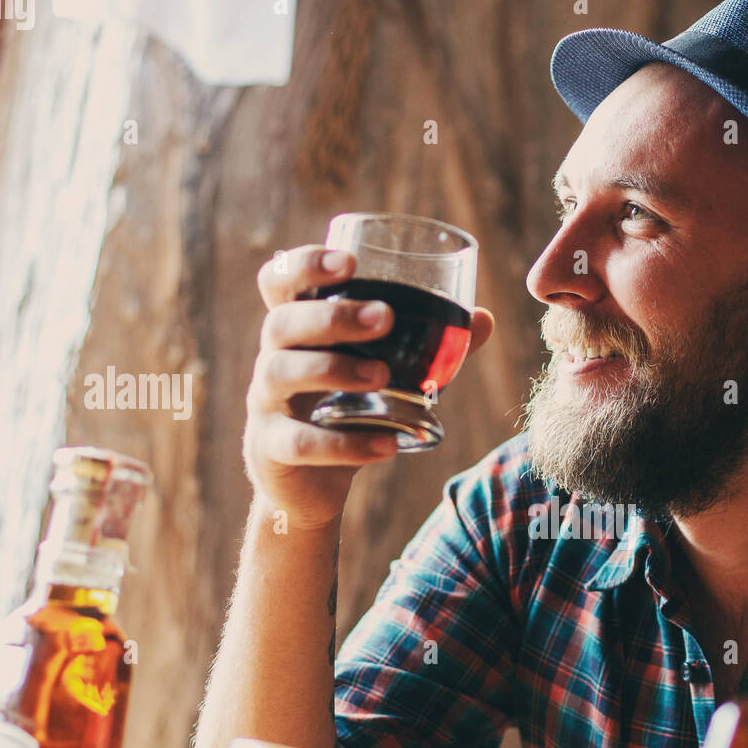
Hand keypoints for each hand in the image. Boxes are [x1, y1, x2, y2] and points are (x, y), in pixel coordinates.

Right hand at [246, 244, 494, 529]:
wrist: (312, 485)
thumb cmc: (346, 413)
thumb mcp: (384, 376)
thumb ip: (427, 348)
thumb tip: (482, 319)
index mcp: (297, 331)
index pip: (279, 282)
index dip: (304, 265)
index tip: (348, 261)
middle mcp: (273, 358)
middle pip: (282, 322)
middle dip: (332, 315)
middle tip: (384, 317)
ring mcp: (265, 403)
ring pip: (281, 372)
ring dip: (335, 368)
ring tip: (384, 376)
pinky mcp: (272, 449)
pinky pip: (301, 442)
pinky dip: (345, 445)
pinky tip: (387, 445)